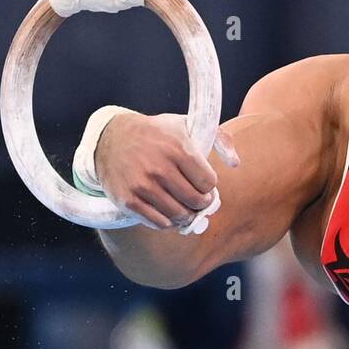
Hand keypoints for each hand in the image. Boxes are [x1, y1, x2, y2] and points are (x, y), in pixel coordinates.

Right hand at [95, 112, 239, 230]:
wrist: (112, 137)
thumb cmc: (157, 133)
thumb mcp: (189, 125)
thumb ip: (220, 139)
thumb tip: (236, 164)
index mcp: (178, 149)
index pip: (209, 183)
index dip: (209, 186)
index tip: (203, 183)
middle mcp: (159, 168)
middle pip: (195, 201)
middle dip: (201, 203)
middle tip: (198, 199)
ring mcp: (142, 186)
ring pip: (178, 215)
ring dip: (186, 214)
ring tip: (185, 206)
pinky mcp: (128, 200)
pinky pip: (158, 223)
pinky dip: (168, 221)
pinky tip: (168, 210)